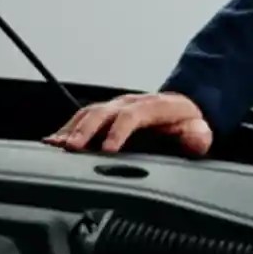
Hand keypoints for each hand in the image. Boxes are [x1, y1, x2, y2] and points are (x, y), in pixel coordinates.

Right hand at [43, 92, 212, 155]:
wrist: (183, 107)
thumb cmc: (188, 122)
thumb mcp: (200, 130)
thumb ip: (199, 136)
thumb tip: (195, 138)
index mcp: (154, 107)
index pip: (133, 115)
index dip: (119, 131)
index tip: (107, 150)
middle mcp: (131, 103)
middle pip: (104, 111)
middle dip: (86, 129)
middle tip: (71, 148)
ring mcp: (116, 107)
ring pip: (89, 113)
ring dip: (71, 128)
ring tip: (55, 145)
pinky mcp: (106, 114)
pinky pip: (83, 117)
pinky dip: (66, 129)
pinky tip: (52, 141)